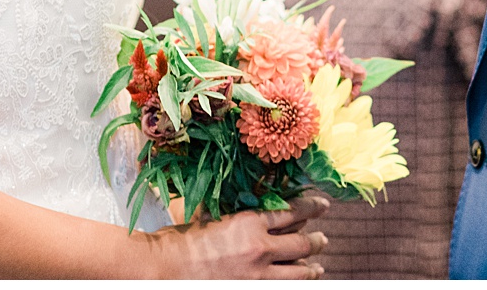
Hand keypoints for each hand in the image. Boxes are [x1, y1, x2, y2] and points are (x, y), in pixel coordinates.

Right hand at [165, 193, 328, 278]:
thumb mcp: (216, 216)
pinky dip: (293, 284)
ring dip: (311, 268)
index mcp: (251, 222)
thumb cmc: (183, 239)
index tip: (322, 205)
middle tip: (322, 239)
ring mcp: (258, 275)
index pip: (293, 211)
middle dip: (316, 241)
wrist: (164, 267)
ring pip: (298, 272)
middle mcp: (260, 248)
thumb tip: (262, 212)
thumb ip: (242, 215)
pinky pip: (282, 286)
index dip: (312, 207)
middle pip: (302, 244)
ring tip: (318, 267)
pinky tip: (298, 283)